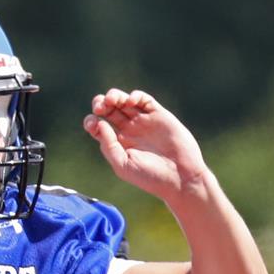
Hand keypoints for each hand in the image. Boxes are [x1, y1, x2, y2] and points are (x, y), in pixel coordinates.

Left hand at [82, 90, 207, 201]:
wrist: (181, 178)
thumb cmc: (151, 177)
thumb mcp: (123, 165)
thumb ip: (109, 145)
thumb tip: (100, 123)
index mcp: (119, 143)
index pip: (99, 125)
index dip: (92, 120)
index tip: (94, 124)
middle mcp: (130, 130)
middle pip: (109, 109)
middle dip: (100, 103)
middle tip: (100, 107)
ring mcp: (144, 122)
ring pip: (124, 101)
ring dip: (114, 96)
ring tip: (112, 100)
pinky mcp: (159, 115)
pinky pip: (144, 100)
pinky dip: (136, 96)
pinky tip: (131, 101)